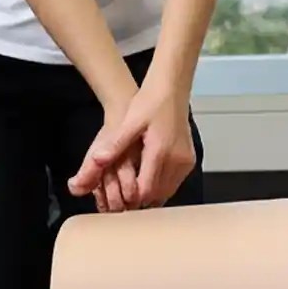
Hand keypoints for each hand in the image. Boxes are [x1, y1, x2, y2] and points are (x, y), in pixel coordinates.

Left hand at [68, 80, 195, 208]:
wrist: (172, 89)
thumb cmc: (150, 102)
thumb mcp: (129, 122)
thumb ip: (115, 144)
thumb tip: (97, 161)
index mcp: (160, 152)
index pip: (145, 191)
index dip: (130, 198)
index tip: (117, 197)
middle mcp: (177, 160)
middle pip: (156, 195)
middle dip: (139, 199)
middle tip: (123, 196)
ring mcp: (186, 161)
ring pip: (167, 192)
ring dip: (151, 194)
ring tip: (134, 186)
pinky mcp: (190, 160)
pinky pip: (175, 182)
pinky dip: (162, 185)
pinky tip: (149, 177)